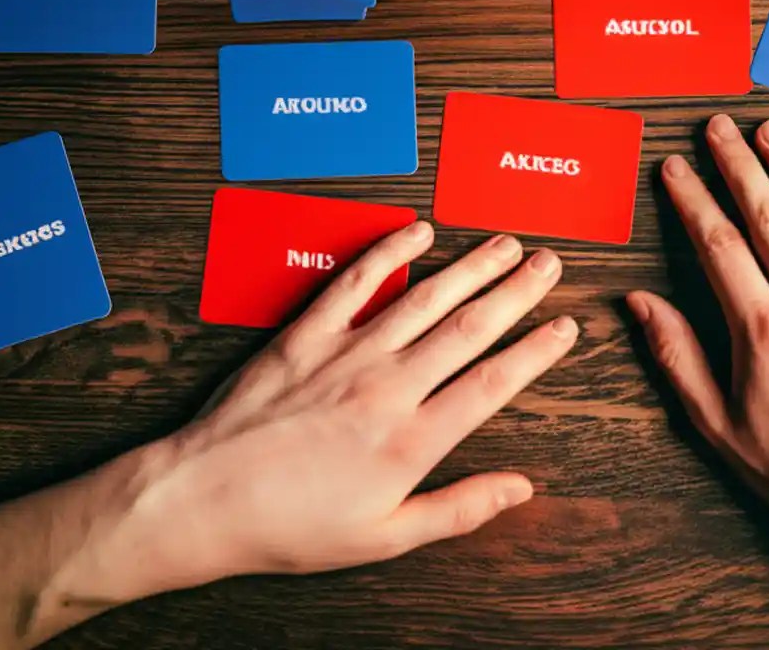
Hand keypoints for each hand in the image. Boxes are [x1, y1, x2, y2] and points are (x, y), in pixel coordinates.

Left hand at [45, 223, 576, 604]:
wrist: (202, 501)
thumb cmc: (291, 528)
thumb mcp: (384, 537)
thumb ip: (458, 509)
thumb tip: (520, 489)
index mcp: (413, 440)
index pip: (493, 383)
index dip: (536, 351)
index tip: (565, 327)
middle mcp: (388, 388)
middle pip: (470, 327)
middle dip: (516, 291)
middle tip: (548, 262)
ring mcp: (346, 355)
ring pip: (424, 299)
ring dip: (470, 267)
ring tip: (504, 245)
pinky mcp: (305, 336)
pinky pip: (354, 283)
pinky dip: (388, 253)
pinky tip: (417, 232)